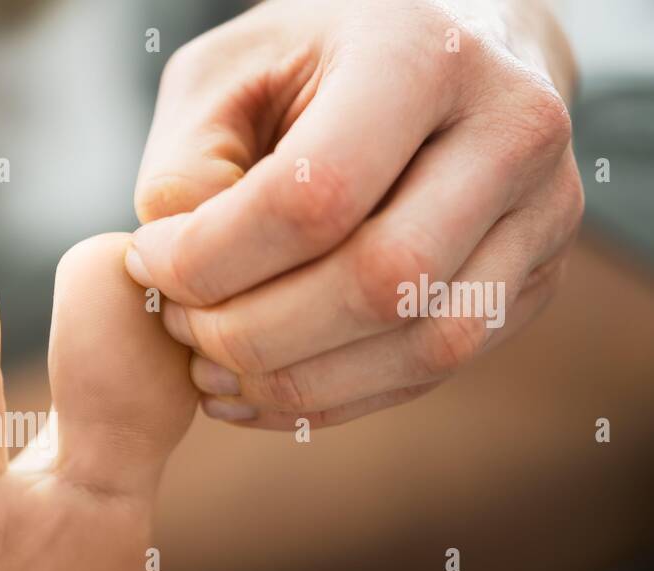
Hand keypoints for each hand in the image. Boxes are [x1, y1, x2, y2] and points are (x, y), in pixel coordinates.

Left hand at [126, 0, 583, 427]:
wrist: (442, 51)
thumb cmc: (313, 63)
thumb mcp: (226, 73)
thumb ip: (187, 164)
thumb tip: (177, 275)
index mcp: (426, 53)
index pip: (315, 195)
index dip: (212, 257)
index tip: (146, 263)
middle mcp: (512, 131)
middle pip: (381, 282)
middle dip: (253, 332)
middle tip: (180, 329)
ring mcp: (543, 214)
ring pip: (424, 346)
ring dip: (295, 382)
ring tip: (208, 370)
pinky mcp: (534, 282)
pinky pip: (434, 372)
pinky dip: (332, 399)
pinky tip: (257, 392)